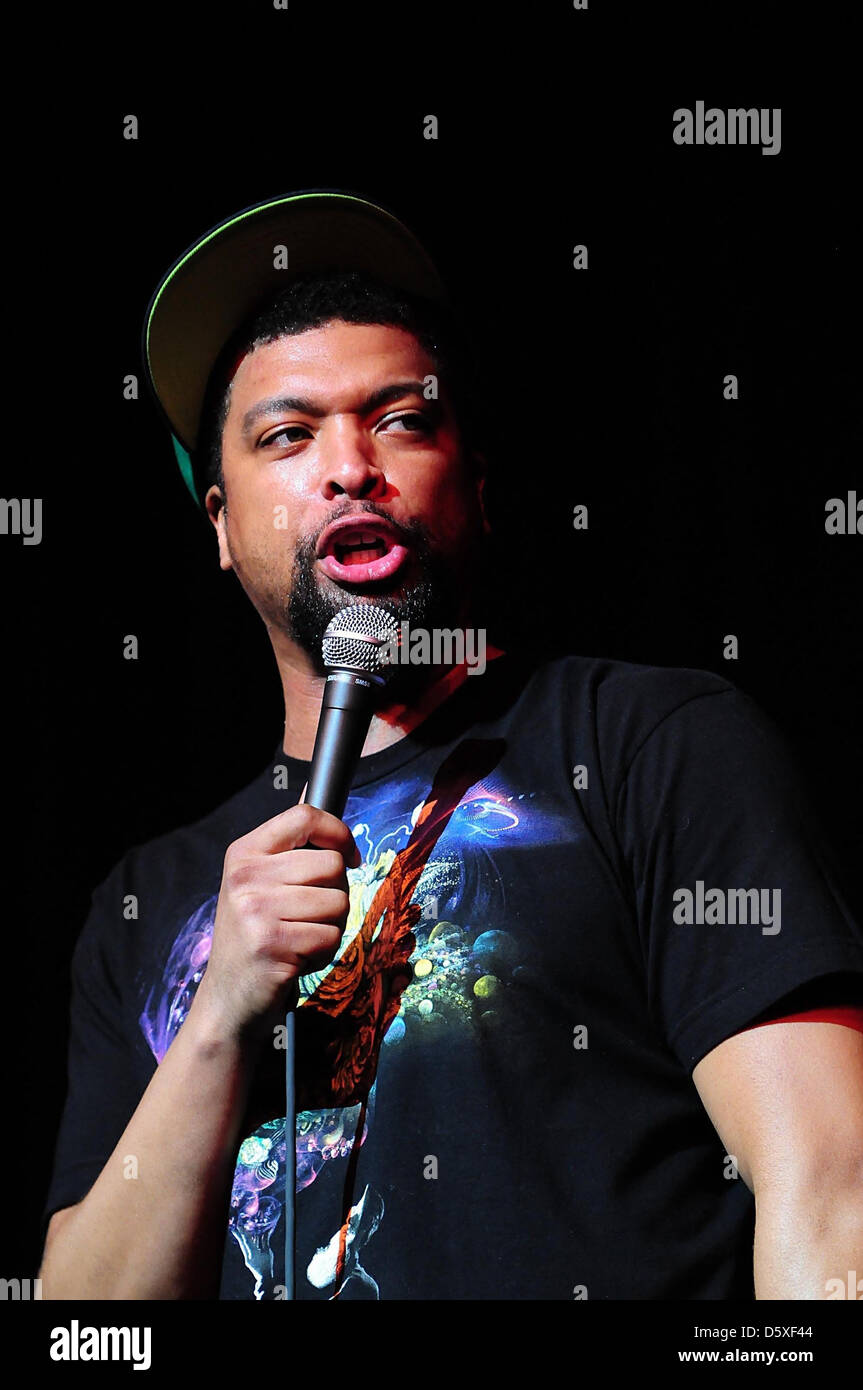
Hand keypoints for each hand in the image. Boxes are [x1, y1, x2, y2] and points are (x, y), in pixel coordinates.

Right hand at [191, 803, 359, 1046]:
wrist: (227, 998)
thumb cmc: (253, 936)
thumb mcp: (258, 883)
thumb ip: (288, 845)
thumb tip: (311, 792)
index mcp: (244, 853)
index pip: (304, 816)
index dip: (338, 832)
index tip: (349, 855)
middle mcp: (246, 877)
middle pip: (332, 864)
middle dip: (336, 892)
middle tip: (311, 914)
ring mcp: (256, 910)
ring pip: (338, 901)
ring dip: (331, 925)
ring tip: (301, 937)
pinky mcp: (271, 944)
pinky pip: (330, 936)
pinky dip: (324, 951)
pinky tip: (298, 957)